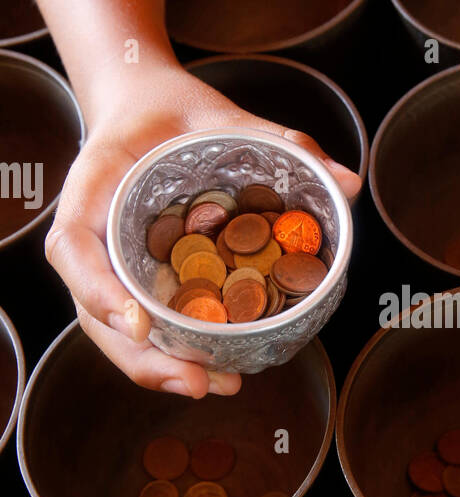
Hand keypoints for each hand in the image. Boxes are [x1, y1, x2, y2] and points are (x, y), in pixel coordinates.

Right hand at [45, 63, 361, 395]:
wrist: (147, 111)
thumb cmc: (175, 114)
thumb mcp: (225, 117)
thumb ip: (282, 143)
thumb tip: (347, 183)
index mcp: (94, 187)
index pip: (73, 245)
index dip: (99, 290)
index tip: (139, 323)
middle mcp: (93, 236)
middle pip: (93, 311)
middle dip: (142, 356)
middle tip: (198, 381)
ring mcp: (109, 266)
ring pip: (118, 331)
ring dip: (161, 368)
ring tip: (218, 384)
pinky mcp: (135, 282)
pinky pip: (145, 324)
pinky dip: (174, 352)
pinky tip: (217, 371)